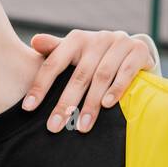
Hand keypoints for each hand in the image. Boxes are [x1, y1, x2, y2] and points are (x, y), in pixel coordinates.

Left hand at [25, 29, 155, 132]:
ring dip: (91, 103)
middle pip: (79, 75)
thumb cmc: (97, 57)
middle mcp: (98, 38)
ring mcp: (120, 43)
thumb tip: (34, 42)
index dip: (40, 86)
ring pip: (102, 76)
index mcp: (77, 39)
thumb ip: (54, 51)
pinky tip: (107, 106)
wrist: (134, 49)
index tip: (28, 109)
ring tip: (82, 127)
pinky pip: (126, 72)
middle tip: (54, 127)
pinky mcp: (139, 51)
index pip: (54, 63)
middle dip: (65, 103)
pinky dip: (116, 89)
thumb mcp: (75, 54)